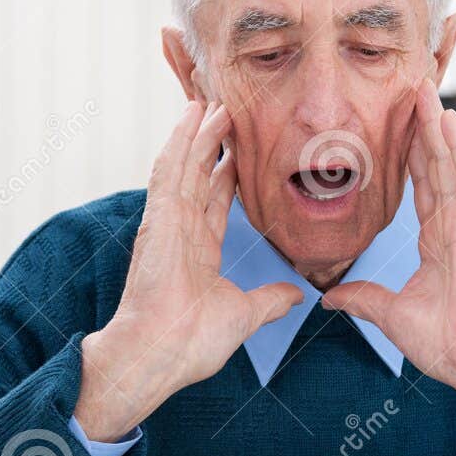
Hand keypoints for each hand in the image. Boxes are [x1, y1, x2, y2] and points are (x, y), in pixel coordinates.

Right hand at [74, 101, 303, 440]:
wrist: (159, 355)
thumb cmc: (190, 344)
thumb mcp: (243, 316)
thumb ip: (269, 301)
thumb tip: (297, 296)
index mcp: (196, 253)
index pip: (213, 203)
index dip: (225, 175)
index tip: (237, 151)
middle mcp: (179, 232)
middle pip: (198, 175)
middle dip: (211, 143)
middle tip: (225, 110)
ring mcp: (166, 223)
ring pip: (184, 165)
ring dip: (197, 133)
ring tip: (210, 101)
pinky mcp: (158, 218)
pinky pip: (169, 171)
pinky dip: (180, 142)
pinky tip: (191, 116)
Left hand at [321, 80, 455, 424]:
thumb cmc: (446, 345)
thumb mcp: (392, 316)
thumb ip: (364, 299)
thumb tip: (332, 297)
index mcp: (439, 241)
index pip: (422, 186)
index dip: (411, 153)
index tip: (396, 123)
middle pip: (437, 164)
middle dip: (423, 126)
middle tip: (411, 85)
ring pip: (452, 162)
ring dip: (438, 124)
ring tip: (424, 86)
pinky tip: (446, 119)